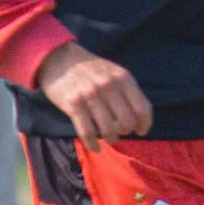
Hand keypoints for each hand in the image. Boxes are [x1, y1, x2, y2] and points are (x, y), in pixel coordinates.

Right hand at [35, 41, 152, 148]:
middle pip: (127, 122)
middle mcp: (108, 86)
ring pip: (109, 130)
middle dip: (126, 131)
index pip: (142, 108)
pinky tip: (95, 147)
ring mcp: (90, 95)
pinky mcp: (73, 104)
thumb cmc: (90, 68)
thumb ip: (127, 90)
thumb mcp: (113, 72)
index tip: (141, 130)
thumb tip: (139, 118)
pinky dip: (93, 144)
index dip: (145, 124)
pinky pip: (87, 133)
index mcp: (122, 77)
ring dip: (111, 139)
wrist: (59, 57)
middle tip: (120, 131)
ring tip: (108, 138)